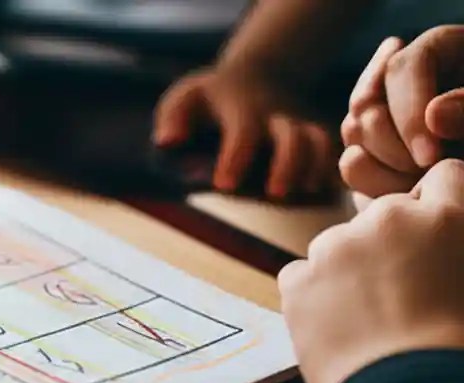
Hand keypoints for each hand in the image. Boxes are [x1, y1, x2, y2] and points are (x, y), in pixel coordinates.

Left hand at [154, 67, 333, 197]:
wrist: (259, 72)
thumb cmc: (211, 96)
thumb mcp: (186, 97)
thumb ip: (172, 117)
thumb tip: (166, 141)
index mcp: (241, 107)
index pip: (241, 131)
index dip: (234, 156)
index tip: (223, 184)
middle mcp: (276, 115)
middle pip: (291, 136)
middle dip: (287, 164)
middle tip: (275, 194)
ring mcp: (300, 123)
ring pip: (319, 141)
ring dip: (315, 168)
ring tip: (307, 193)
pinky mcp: (315, 132)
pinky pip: (332, 150)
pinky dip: (333, 169)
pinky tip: (323, 193)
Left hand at [278, 159, 463, 382]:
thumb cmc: (458, 347)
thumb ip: (454, 246)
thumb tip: (434, 254)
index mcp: (448, 217)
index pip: (443, 175)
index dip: (437, 206)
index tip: (433, 237)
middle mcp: (389, 219)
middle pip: (384, 212)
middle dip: (390, 243)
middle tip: (402, 292)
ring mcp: (336, 248)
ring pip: (337, 244)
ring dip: (348, 269)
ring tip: (370, 318)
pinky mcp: (297, 280)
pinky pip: (301, 275)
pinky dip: (313, 296)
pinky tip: (339, 326)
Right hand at [340, 28, 463, 198]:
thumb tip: (433, 115)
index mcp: (442, 50)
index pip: (405, 68)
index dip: (410, 113)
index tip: (429, 158)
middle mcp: (402, 77)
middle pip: (368, 102)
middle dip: (395, 147)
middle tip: (430, 174)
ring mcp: (381, 110)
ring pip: (353, 132)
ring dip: (385, 168)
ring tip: (424, 183)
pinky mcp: (371, 146)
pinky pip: (353, 163)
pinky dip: (376, 185)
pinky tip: (409, 190)